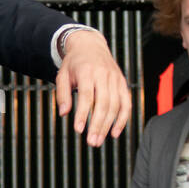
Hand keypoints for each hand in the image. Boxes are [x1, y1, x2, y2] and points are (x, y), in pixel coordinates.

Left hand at [56, 29, 130, 145]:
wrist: (90, 45)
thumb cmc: (74, 63)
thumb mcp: (62, 75)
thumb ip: (62, 94)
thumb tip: (64, 114)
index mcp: (87, 72)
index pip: (87, 95)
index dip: (83, 114)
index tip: (79, 130)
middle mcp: (104, 75)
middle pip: (103, 103)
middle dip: (98, 125)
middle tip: (91, 142)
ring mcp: (115, 79)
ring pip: (115, 106)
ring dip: (108, 126)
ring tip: (98, 140)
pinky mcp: (122, 83)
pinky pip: (126, 103)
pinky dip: (123, 119)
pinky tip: (115, 133)